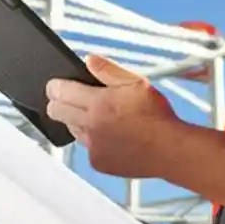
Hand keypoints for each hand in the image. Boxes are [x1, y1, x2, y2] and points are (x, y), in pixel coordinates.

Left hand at [45, 55, 185, 177]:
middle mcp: (90, 126)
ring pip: (72, 130)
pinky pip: (88, 149)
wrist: (170, 150)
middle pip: (56, 112)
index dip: (54, 86)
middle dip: (58, 103)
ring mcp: (93, 146)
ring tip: (100, 118)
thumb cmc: (158, 116)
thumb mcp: (136, 83)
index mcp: (98, 103)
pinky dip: (95, 142)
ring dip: (78, 122)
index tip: (55, 85)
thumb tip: (90, 61)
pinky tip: (113, 136)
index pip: (60, 91)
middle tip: (68, 99)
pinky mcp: (99, 163)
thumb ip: (109, 71)